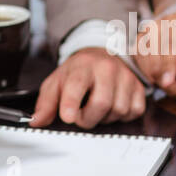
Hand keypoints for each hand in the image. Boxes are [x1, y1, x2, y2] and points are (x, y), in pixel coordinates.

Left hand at [32, 46, 154, 127]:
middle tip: (80, 116)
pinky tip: (112, 106)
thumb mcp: (56, 82)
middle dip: (87, 118)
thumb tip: (36, 121)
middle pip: (101, 103)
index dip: (72, 102)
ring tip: (96, 107)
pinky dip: (121, 116)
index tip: (68, 116)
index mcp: (82, 65)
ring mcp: (125, 77)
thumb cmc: (78, 71)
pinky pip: (133, 112)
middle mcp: (106, 68)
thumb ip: (46, 103)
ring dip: (104, 118)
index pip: (77, 83)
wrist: (101, 54)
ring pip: (118, 110)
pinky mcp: (139, 88)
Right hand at [133, 7, 175, 99]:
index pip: (168, 47)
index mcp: (174, 22)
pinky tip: (170, 81)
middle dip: (170, 84)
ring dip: (163, 84)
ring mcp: (142, 36)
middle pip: (155, 61)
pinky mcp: (137, 45)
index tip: (168, 84)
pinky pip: (141, 67)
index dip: (167, 66)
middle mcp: (153, 28)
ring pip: (146, 67)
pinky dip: (154, 79)